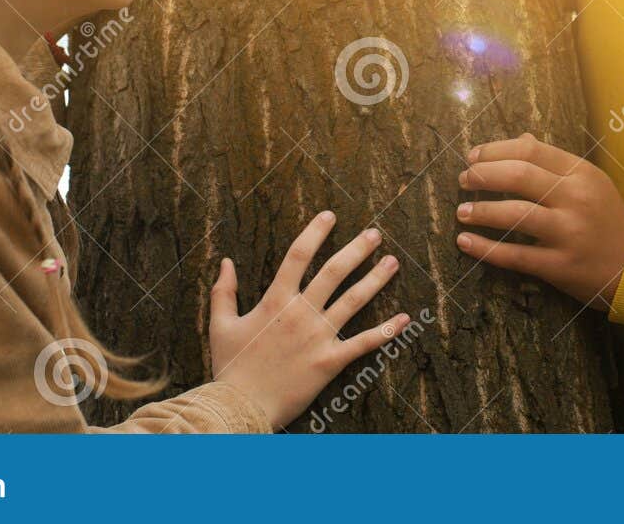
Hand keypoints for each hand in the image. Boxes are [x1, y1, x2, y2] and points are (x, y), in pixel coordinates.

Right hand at [208, 211, 409, 428]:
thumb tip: (226, 261)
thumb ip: (224, 292)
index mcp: (275, 301)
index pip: (298, 255)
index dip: (315, 232)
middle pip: (334, 272)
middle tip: (375, 234)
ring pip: (354, 301)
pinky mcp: (330, 361)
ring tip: (392, 262)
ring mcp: (318, 337)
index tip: (330, 215)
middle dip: (357, 249)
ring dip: (376, 279)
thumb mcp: (220, 325)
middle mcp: (301, 313)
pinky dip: (386, 331)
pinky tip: (404, 318)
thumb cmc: (230, 366)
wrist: (240, 407)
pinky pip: (363, 343)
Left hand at [454, 133, 623, 310]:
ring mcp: (569, 233)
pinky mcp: (560, 266)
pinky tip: (465, 242)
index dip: (496, 150)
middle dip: (483, 175)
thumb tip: (520, 139)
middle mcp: (576, 199)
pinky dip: (485, 248)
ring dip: (481, 211)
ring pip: (515, 214)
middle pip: (519, 176)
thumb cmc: (607, 221)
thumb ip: (556, 163)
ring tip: (462, 212)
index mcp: (582, 174)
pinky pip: (515, 255)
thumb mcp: (591, 183)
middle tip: (464, 180)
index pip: (531, 151)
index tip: (473, 156)